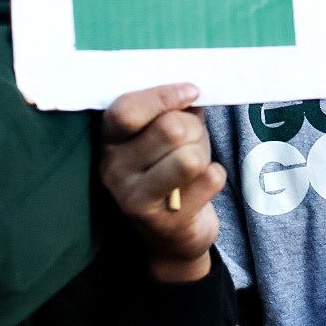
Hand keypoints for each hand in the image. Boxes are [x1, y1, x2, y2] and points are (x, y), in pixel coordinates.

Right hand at [99, 83, 224, 282]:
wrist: (173, 233)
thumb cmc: (169, 167)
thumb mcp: (163, 133)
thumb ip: (172, 110)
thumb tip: (192, 92)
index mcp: (109, 140)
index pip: (127, 110)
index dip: (164, 96)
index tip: (192, 92)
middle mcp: (113, 170)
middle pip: (171, 129)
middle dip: (194, 130)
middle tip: (192, 141)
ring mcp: (135, 199)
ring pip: (190, 157)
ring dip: (203, 153)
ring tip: (195, 164)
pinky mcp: (164, 222)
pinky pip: (211, 179)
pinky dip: (216, 176)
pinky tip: (201, 186)